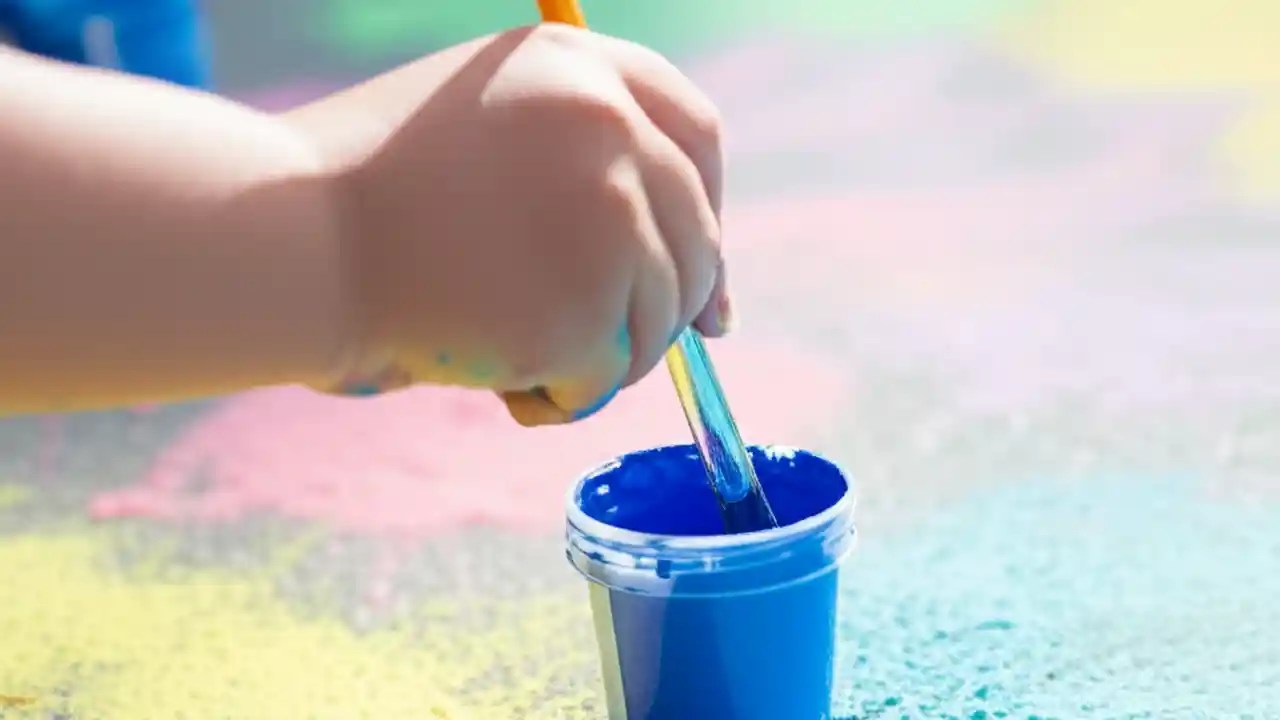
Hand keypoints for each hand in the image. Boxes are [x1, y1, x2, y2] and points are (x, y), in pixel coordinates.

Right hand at [287, 24, 732, 424]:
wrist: (286, 240)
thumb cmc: (370, 195)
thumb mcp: (489, 127)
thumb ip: (585, 162)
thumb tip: (698, 276)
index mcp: (584, 68)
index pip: (699, 137)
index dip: (709, 208)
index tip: (706, 273)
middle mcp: (609, 128)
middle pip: (697, 240)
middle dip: (671, 306)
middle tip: (617, 345)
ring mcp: (605, 218)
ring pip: (660, 318)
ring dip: (605, 355)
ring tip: (514, 351)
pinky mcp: (583, 309)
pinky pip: (607, 377)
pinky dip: (562, 396)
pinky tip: (498, 381)